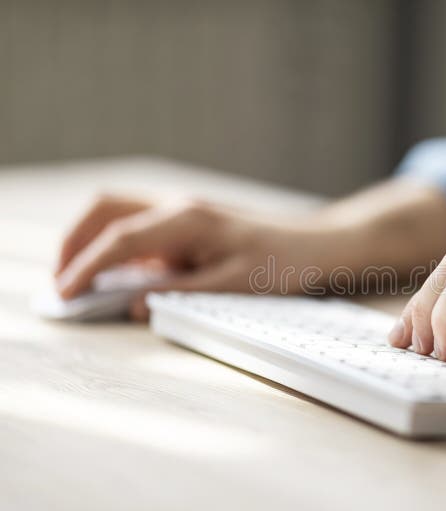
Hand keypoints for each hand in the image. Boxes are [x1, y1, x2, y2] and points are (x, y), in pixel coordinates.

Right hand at [55, 194, 339, 319]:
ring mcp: (184, 210)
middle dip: (74, 243)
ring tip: (81, 279)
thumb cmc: (284, 264)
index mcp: (188, 220)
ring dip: (93, 240)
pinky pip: (141, 226)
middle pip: (105, 210)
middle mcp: (180, 206)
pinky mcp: (190, 222)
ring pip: (118, 213)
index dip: (84, 267)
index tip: (63, 294)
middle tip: (62, 283)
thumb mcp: (233, 287)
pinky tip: (120, 274)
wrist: (318, 245)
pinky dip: (118, 246)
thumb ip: (180, 294)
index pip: (118, 239)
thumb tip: (131, 304)